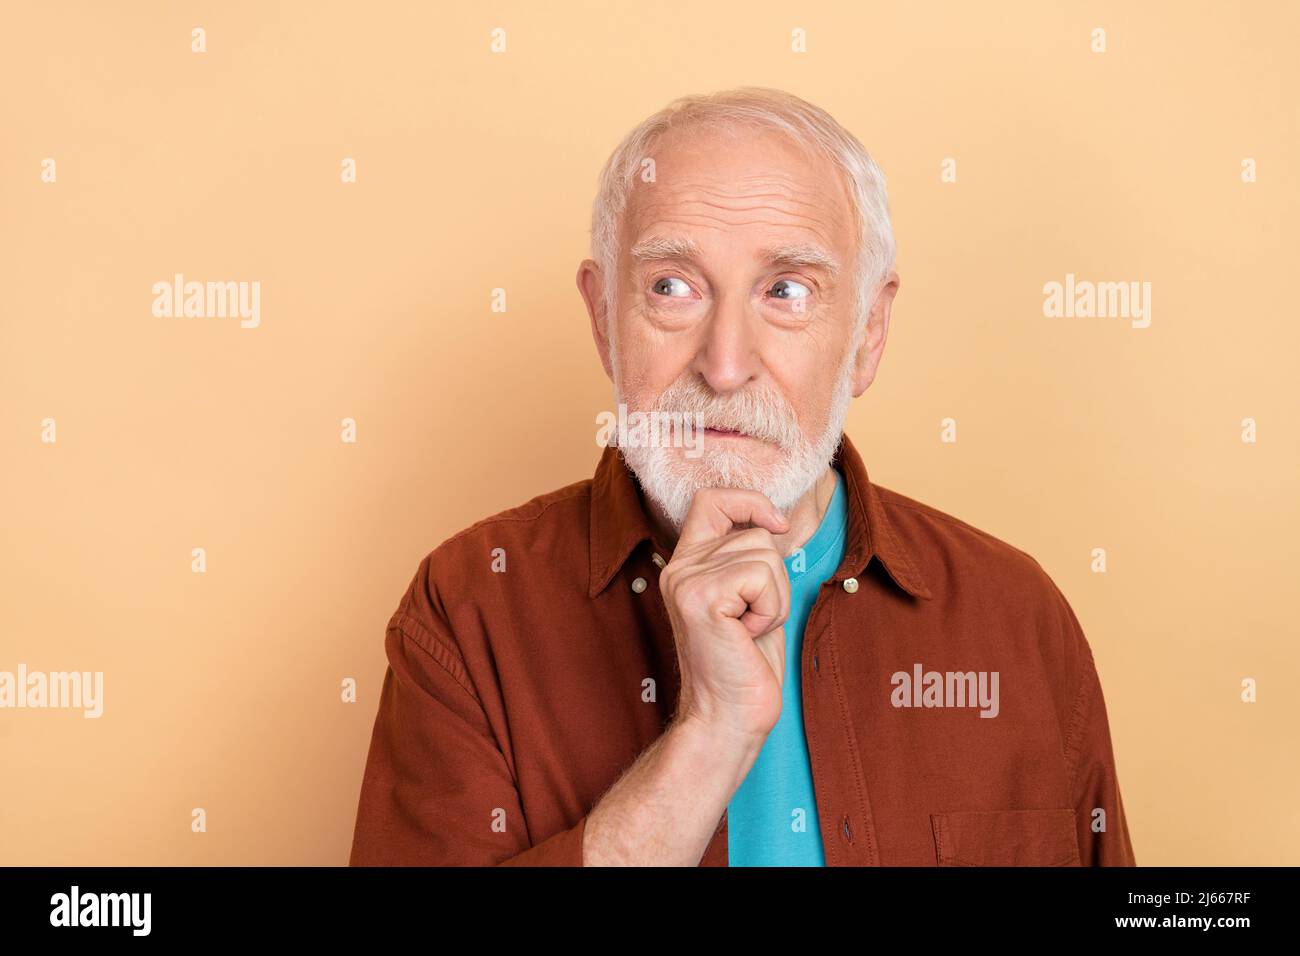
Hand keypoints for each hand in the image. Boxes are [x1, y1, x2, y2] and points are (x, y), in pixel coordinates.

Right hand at [659, 488, 791, 745]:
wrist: (728, 718)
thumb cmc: (746, 664)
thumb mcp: (750, 599)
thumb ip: (751, 559)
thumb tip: (777, 522)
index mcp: (687, 563)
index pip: (712, 499)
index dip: (750, 501)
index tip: (776, 526)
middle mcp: (679, 567)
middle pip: (755, 533)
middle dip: (775, 578)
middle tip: (752, 620)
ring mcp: (685, 580)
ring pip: (764, 555)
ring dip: (774, 598)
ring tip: (749, 630)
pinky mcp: (701, 598)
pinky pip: (761, 577)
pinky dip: (769, 609)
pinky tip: (747, 635)